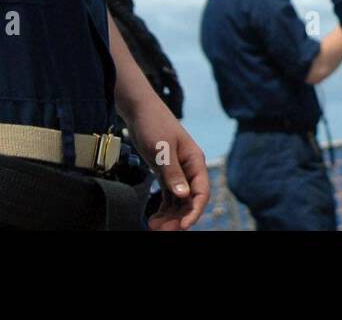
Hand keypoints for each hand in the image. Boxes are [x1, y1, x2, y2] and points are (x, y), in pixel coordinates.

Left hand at [125, 99, 209, 230]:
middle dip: (179, 218)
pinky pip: (169, 196)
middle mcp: (189, 168)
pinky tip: (154, 218)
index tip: (183, 226)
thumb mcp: (162, 148)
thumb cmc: (153, 123)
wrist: (139, 109)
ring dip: (170, 216)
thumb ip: (173, 172)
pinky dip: (163, 208)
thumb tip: (184, 195)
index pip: (201, 191)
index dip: (194, 211)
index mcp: (195, 161)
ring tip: (154, 227)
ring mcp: (178, 171)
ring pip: (179, 201)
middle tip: (163, 231)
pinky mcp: (166, 172)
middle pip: (190, 200)